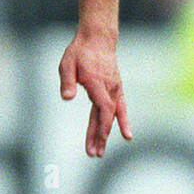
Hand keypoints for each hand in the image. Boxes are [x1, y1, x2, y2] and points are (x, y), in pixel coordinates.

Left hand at [59, 29, 131, 157]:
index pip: (103, 108)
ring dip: (106, 134)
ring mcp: (114, 89)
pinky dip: (122, 122)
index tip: (98, 140)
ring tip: (100, 151)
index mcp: (96, 83)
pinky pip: (120, 108)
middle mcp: (109, 88)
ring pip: (112, 115)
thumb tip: (67, 98)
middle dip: (100, 136)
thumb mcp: (67, 63)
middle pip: (106, 116)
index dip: (101, 126)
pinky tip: (126, 135)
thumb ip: (67, 81)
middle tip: (94, 154)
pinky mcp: (115, 89)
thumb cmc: (80, 51)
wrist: (97, 39)